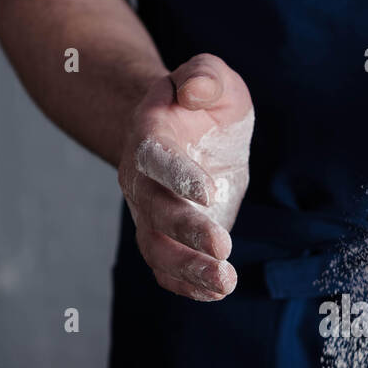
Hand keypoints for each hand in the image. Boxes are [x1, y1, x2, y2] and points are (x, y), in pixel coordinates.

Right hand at [118, 53, 253, 300]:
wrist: (183, 128)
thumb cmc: (201, 101)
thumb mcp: (211, 75)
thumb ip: (204, 77)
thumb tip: (195, 92)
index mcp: (150, 137)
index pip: (157, 159)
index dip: (178, 176)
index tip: (208, 193)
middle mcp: (142, 179)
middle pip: (155, 211)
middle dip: (186, 232)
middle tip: (222, 247)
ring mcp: (150, 212)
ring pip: (157, 248)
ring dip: (189, 269)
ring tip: (225, 282)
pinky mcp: (167, 237)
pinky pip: (166, 268)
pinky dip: (187, 285)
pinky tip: (217, 292)